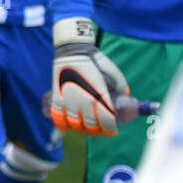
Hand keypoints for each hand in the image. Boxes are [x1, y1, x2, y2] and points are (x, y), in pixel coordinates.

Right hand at [50, 17, 128, 136]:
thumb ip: (120, 85)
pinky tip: (67, 125)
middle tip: (98, 128)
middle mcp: (84, 102)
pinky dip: (62, 125)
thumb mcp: (113, 71)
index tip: (112, 131)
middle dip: (97, 131)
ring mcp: (69, 101)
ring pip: (75, 125)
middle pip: (91, 126)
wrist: (72, 51)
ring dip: (81, 129)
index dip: (110, 130)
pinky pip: (58, 118)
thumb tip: (125, 96)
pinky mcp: (57, 98)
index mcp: (100, 96)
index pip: (107, 121)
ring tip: (83, 127)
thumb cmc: (94, 60)